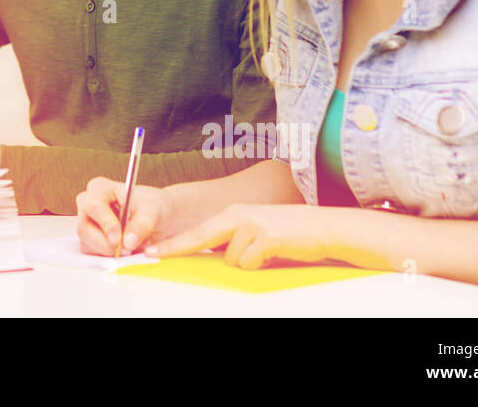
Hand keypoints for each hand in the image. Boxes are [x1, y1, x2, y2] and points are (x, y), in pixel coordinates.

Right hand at [75, 177, 174, 255]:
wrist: (158, 219)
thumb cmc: (152, 207)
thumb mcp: (153, 211)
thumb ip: (141, 224)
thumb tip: (128, 241)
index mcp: (100, 189)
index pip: (93, 205)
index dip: (105, 223)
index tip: (119, 238)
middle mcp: (88, 205)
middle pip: (85, 229)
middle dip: (106, 244)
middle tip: (127, 250)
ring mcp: (87, 224)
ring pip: (87, 244)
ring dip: (110, 251)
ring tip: (132, 246)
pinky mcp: (90, 241)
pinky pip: (93, 254)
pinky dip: (110, 257)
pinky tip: (126, 250)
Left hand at [146, 203, 338, 267]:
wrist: (324, 227)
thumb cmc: (290, 234)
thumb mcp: (257, 230)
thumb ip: (235, 239)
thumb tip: (214, 257)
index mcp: (234, 213)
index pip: (198, 231)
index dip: (174, 242)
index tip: (153, 251)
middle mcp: (239, 215)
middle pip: (200, 237)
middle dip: (177, 248)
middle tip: (155, 255)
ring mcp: (252, 224)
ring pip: (231, 259)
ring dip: (247, 263)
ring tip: (266, 254)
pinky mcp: (266, 236)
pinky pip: (249, 262)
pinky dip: (260, 265)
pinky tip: (274, 255)